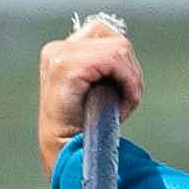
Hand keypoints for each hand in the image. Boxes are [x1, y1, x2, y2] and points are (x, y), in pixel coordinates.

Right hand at [35, 16, 140, 163]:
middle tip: (126, 101)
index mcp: (60, 52)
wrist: (68, 156)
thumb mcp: (95, 89)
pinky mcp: (67, 67)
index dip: (122, 60)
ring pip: (119, 49)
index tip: (123, 90)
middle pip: (115, 39)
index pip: (103, 32)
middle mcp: (56, 49)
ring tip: (122, 105)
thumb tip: (126, 50)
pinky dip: (128, 82)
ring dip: (131, 79)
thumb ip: (104, 65)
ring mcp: (60, 56)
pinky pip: (114, 60)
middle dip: (130, 71)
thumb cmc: (83, 129)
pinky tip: (122, 105)